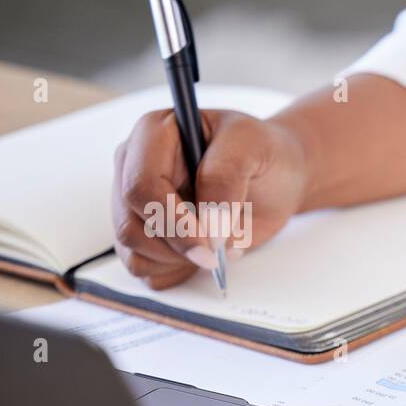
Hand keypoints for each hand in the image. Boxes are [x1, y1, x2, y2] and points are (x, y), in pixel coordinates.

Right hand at [111, 109, 307, 288]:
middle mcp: (133, 166)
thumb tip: (208, 226)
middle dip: (177, 248)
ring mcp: (134, 202)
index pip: (140, 186)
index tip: (209, 245)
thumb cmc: (262, 153)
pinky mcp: (144, 231)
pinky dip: (173, 271)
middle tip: (216, 254)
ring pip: (132, 249)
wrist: (276, 174)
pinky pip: (142, 265)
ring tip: (215, 248)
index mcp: (152, 134)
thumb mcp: (252, 148)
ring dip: (176, 261)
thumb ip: (225, 179)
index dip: (173, 222)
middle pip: (129, 224)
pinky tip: (201, 256)